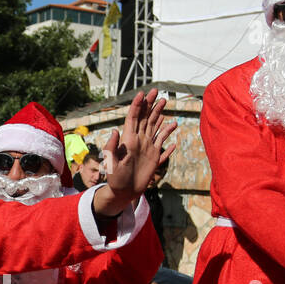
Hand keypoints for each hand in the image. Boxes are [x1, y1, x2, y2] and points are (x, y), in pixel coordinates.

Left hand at [92, 89, 177, 216]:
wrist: (123, 192)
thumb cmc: (115, 179)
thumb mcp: (111, 163)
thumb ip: (112, 147)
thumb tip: (115, 131)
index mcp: (128, 140)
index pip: (133, 118)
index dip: (138, 105)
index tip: (142, 93)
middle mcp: (139, 141)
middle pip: (146, 118)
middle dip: (151, 104)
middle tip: (157, 91)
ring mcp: (147, 148)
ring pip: (155, 127)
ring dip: (160, 115)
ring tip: (165, 102)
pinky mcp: (154, 158)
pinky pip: (163, 145)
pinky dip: (168, 137)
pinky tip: (173, 127)